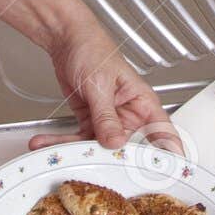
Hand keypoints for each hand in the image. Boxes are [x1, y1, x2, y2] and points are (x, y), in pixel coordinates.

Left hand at [29, 11, 183, 154]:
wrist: (65, 39)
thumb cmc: (92, 48)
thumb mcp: (99, 84)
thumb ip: (106, 116)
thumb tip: (114, 141)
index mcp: (142, 102)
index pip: (162, 132)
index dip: (168, 155)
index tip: (168, 175)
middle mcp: (128, 114)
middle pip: (124, 148)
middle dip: (104, 159)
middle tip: (88, 168)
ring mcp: (108, 120)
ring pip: (96, 146)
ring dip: (71, 150)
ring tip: (52, 152)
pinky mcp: (89, 121)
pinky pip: (77, 138)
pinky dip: (60, 142)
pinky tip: (45, 143)